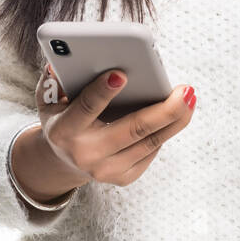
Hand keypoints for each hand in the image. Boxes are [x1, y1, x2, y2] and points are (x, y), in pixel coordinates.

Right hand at [36, 63, 196, 187]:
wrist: (62, 159)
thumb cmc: (61, 116)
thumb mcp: (49, 98)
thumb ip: (55, 80)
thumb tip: (64, 62)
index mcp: (64, 130)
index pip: (86, 108)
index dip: (103, 92)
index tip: (121, 74)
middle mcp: (86, 154)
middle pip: (133, 130)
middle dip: (164, 109)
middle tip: (186, 90)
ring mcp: (106, 170)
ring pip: (150, 143)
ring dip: (175, 120)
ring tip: (190, 98)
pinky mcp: (123, 178)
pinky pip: (151, 152)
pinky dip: (165, 131)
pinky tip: (178, 114)